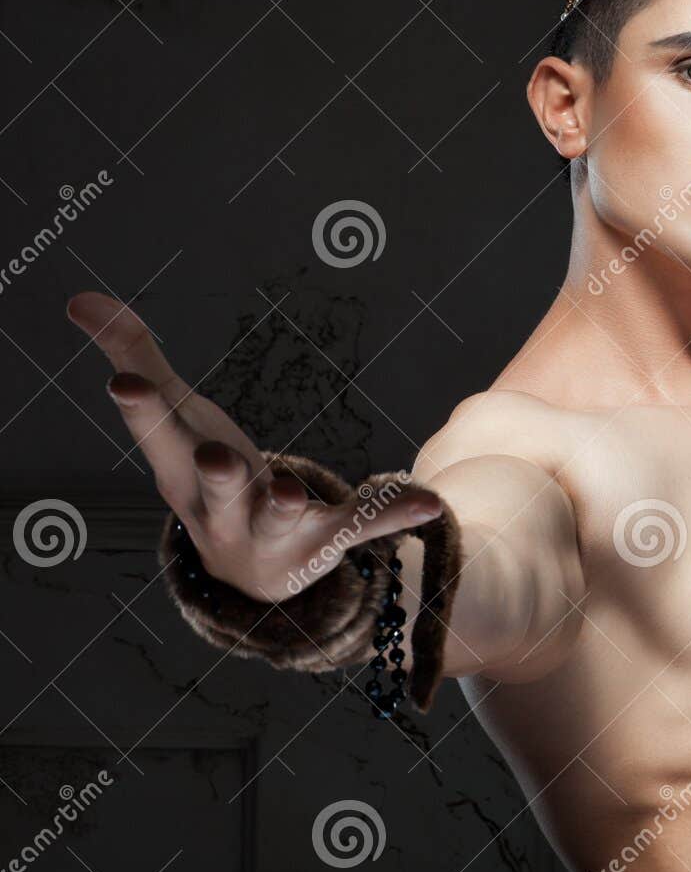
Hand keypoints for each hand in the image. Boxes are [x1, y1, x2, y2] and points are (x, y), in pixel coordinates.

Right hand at [66, 291, 441, 602]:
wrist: (250, 576)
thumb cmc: (206, 479)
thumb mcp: (177, 422)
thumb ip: (135, 354)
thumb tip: (78, 295)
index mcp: (182, 475)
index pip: (159, 438)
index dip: (143, 411)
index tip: (124, 381)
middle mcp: (223, 510)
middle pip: (214, 490)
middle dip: (214, 475)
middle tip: (216, 455)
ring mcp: (275, 530)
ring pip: (279, 517)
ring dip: (282, 502)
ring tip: (288, 486)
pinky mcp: (327, 539)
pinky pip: (363, 525)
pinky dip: (396, 514)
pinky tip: (432, 502)